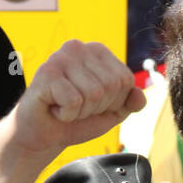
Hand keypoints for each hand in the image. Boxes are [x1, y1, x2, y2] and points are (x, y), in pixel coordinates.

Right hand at [9, 40, 145, 155]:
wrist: (43, 135)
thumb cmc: (76, 119)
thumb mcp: (111, 112)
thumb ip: (130, 103)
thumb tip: (140, 96)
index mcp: (98, 51)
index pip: (126, 80)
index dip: (114, 102)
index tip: (93, 104)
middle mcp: (79, 47)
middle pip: (111, 86)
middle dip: (97, 107)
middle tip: (76, 107)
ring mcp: (61, 57)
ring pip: (94, 94)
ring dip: (81, 112)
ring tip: (65, 107)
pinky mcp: (47, 73)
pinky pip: (74, 101)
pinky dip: (67, 115)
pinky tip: (55, 109)